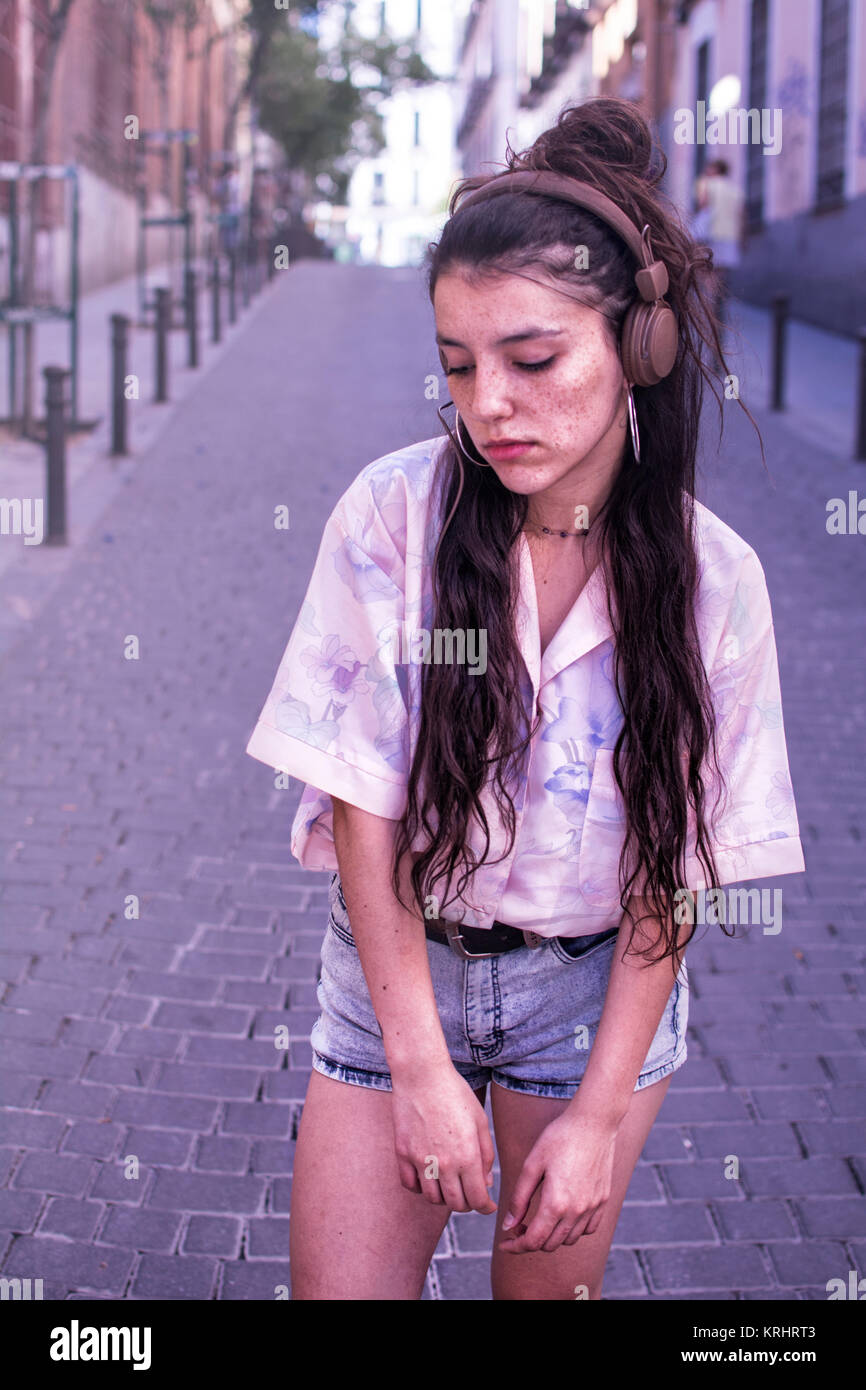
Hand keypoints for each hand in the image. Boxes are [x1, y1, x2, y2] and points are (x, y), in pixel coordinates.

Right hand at [390, 1065, 496, 1214]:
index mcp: (467, 1156)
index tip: (488, 1204)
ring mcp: (420, 1160)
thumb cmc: (455, 1093)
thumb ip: (485, 1155)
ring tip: (450, 1185)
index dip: (486, 1206)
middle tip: (470, 1195)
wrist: (422, 1074)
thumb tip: (485, 1183)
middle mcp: (444, 1163)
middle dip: (467, 1204)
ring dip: (444, 1198)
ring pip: (432, 1198)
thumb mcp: (479, 1121)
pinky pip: (410, 1185)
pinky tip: (428, 1178)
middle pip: (456, 1204)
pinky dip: (420, 1188)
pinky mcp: (402, 1153)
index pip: (478, 1199)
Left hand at [498, 1111, 616, 1253]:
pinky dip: (573, 1230)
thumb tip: (508, 1226)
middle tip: (517, 1227)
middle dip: (530, 1241)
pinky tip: (563, 1216)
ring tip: (538, 1220)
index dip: (515, 1246)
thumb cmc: (559, 1137)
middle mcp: (577, 1211)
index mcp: (556, 1204)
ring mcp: (593, 1207)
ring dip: (551, 1237)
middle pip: (550, 1245)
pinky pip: (588, 1229)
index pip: (533, 1241)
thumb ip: (519, 1198)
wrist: (593, 1122)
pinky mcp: (603, 1200)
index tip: (504, 1243)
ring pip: (569, 1240)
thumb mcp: (532, 1165)